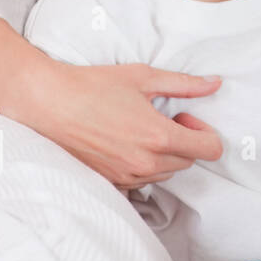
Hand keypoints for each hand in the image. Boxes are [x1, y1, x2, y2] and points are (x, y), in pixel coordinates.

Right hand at [14, 60, 224, 188]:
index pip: (210, 150)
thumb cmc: (93, 85)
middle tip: (163, 118)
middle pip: (188, 161)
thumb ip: (184, 84)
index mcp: (159, 137)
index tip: (185, 117)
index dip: (205, 132)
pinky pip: (140, 181)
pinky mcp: (108, 182)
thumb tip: (215, 84)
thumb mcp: (144, 78)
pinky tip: (124, 143)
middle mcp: (145, 163)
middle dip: (184, 140)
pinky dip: (141, 165)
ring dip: (163, 154)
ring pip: (165, 173)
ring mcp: (126, 176)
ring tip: (140, 129)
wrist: (45, 103)